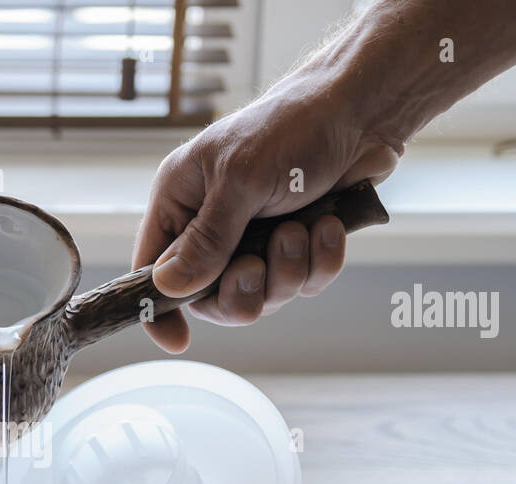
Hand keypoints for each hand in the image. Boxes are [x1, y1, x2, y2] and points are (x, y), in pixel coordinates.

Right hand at [133, 69, 403, 351]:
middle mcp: (211, 223)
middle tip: (256, 267)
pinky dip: (318, 262)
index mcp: (181, 200)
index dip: (160, 308)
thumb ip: (205, 240)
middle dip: (241, 291)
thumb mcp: (240, 181)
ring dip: (286, 272)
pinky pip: (301, 283)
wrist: (363, 110)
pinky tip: (328, 227)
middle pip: (210, 296)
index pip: (152, 269)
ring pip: (261, 295)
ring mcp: (254, 237)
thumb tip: (168, 288)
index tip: (179, 341)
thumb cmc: (292, 127)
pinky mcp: (297, 244)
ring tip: (301, 230)